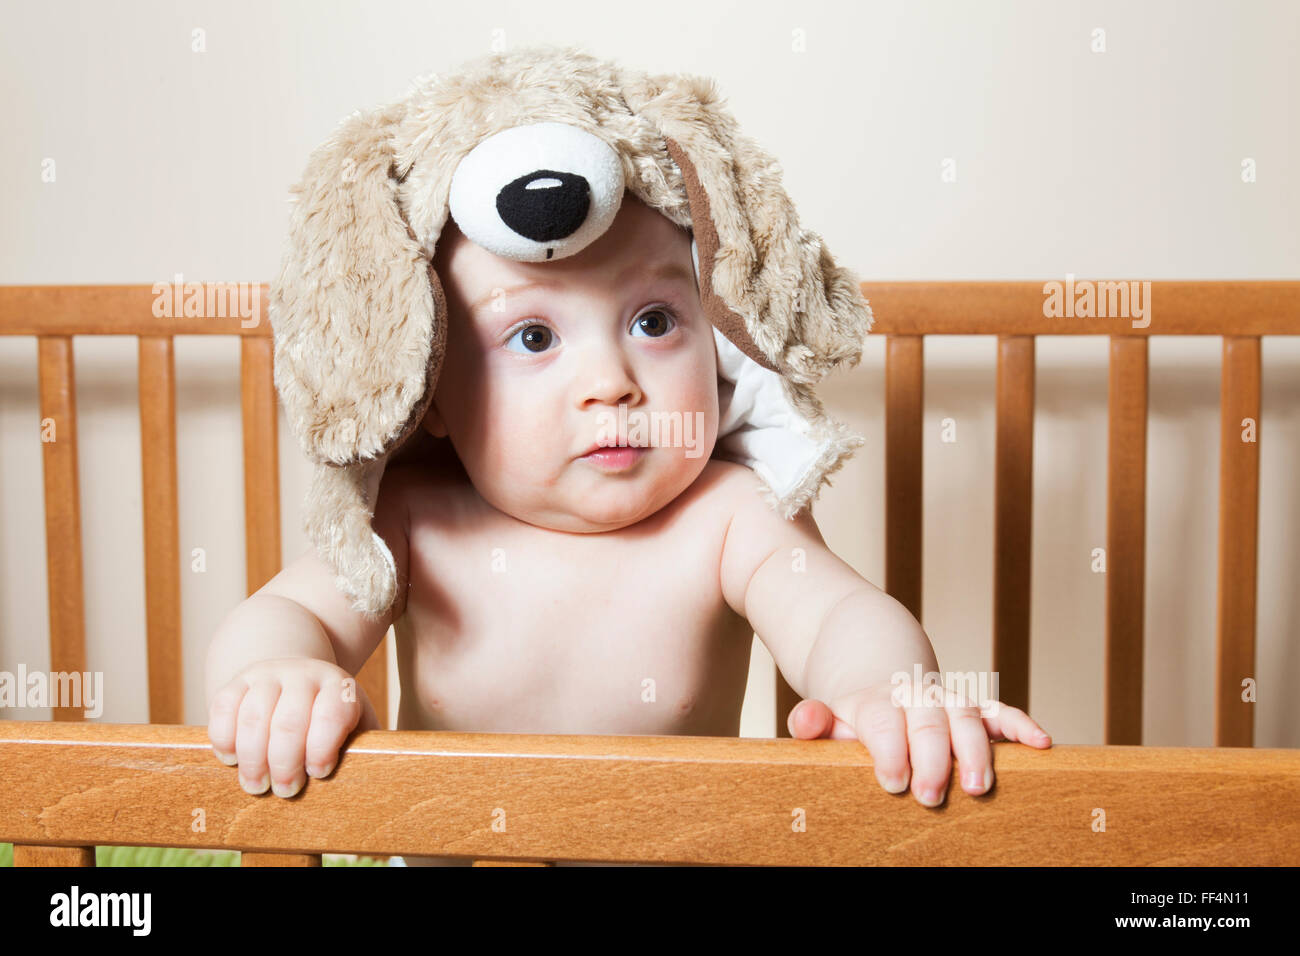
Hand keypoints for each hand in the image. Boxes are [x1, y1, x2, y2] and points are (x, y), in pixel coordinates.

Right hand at [207, 658, 378, 797]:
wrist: (299, 679)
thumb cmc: (330, 717)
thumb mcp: (354, 724)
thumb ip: (361, 748)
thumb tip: (365, 778)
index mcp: (338, 686)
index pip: (332, 713)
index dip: (323, 747)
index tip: (318, 773)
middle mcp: (303, 675)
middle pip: (289, 721)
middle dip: (285, 763)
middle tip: (285, 791)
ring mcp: (267, 675)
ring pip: (254, 717)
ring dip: (253, 758)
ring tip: (256, 785)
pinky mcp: (237, 682)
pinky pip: (223, 708)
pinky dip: (224, 738)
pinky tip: (232, 759)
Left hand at [786, 682, 1051, 807]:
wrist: (875, 671)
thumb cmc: (853, 714)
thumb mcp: (827, 717)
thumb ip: (814, 721)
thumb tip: (803, 722)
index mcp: (877, 700)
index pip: (884, 722)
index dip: (890, 751)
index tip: (892, 782)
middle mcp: (916, 697)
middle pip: (928, 720)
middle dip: (932, 758)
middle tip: (931, 797)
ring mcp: (947, 701)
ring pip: (967, 715)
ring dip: (976, 750)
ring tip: (979, 787)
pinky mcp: (973, 710)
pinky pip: (1000, 713)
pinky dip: (1021, 724)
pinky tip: (1042, 742)